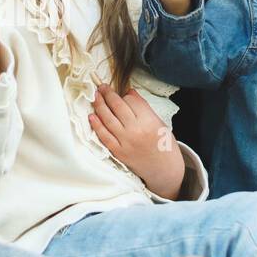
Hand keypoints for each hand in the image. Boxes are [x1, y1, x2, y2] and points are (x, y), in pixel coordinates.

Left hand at [89, 84, 185, 199]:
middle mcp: (136, 130)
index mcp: (149, 121)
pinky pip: (104, 137)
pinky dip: (97, 126)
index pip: (131, 101)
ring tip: (95, 96)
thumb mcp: (160, 122)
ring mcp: (126, 142)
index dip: (125, 95)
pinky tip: (92, 116)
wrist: (164, 169)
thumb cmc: (164, 145)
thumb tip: (129, 92)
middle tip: (102, 87)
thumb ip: (144, 108)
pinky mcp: (119, 152)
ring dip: (99, 105)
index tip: (121, 91)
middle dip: (108, 94)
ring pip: (108, 119)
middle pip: (117, 107)